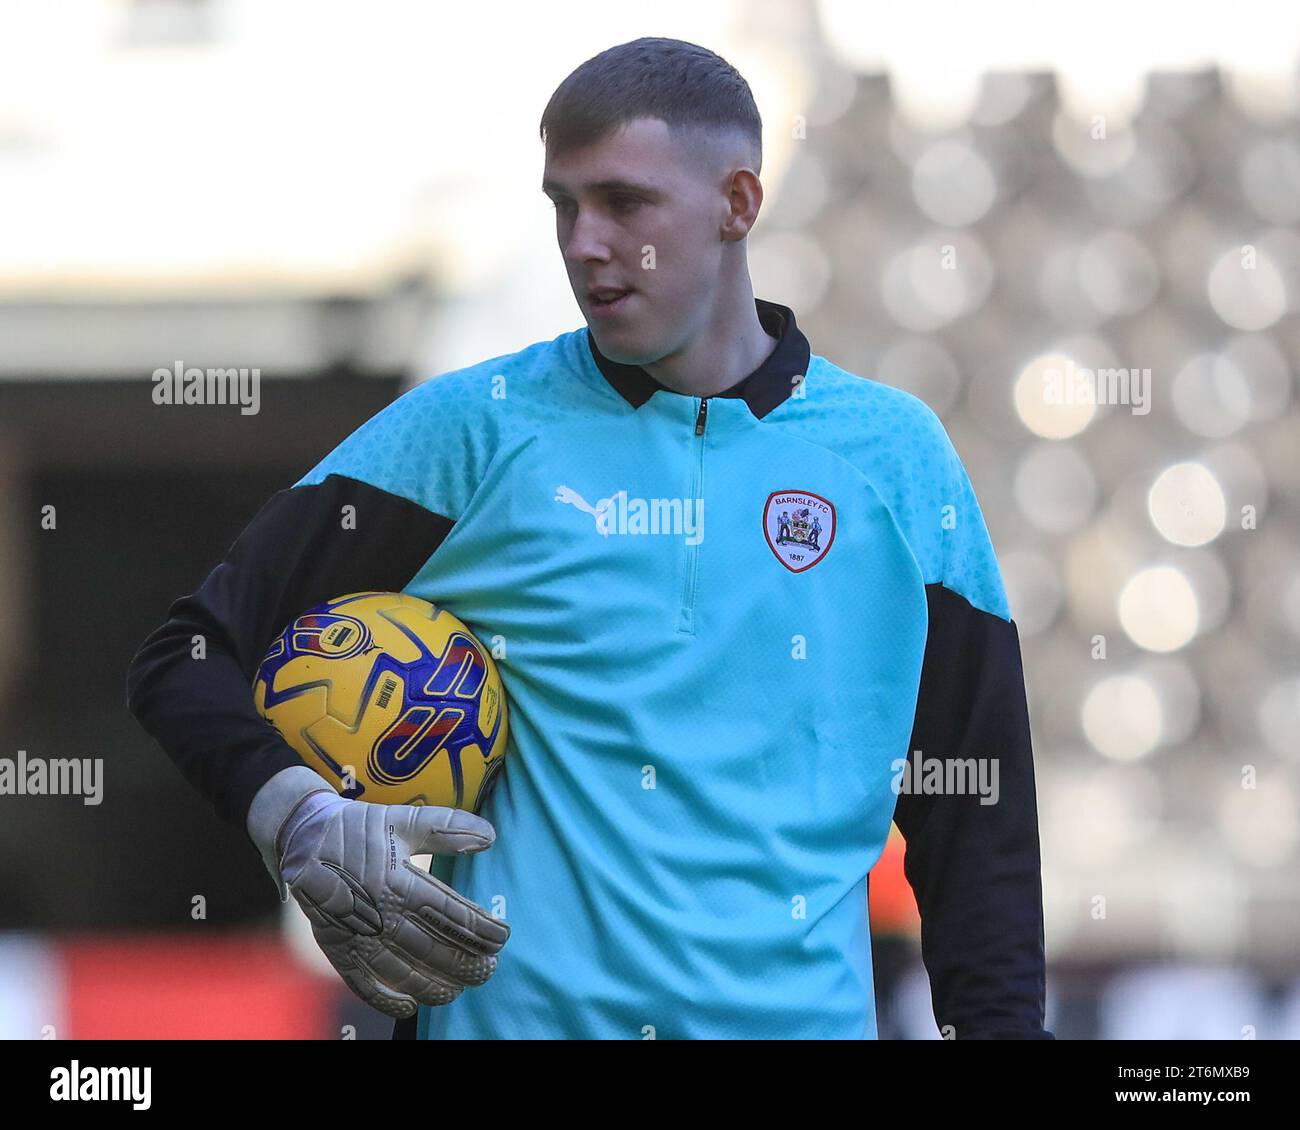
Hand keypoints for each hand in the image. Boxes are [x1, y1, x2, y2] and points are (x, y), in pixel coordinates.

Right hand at [252, 769, 508, 1019]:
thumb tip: (490, 836)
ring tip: (460, 988)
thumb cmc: (358, 828)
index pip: (450, 914)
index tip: (502, 937)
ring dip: (435, 984)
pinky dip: (386, 998)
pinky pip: (362, 982)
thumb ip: (447, 828)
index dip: (479, 929)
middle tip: (489, 969)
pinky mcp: (337, 949)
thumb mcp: (403, 819)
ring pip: (403, 970)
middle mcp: (379, 914)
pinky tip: (410, 1005)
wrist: (301, 839)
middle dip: (465, 962)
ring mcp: (356, 935)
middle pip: (432, 948)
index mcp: (398, 881)